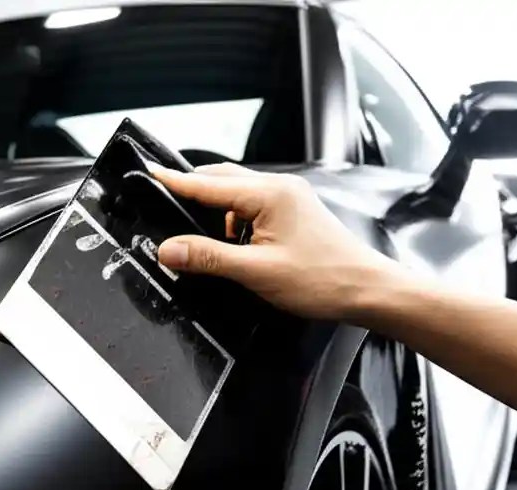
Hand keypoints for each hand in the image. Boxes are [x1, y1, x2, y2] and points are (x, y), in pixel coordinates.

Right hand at [153, 163, 403, 320]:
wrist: (368, 290)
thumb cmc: (324, 279)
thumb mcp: (257, 271)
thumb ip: (208, 258)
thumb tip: (170, 249)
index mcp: (269, 194)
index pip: (208, 185)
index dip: (174, 182)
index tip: (148, 173)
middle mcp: (279, 188)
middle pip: (221, 181)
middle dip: (191, 193)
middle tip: (163, 205)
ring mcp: (288, 199)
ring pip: (236, 194)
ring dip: (214, 212)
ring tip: (201, 241)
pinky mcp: (293, 213)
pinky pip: (252, 207)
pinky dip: (234, 222)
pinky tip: (231, 246)